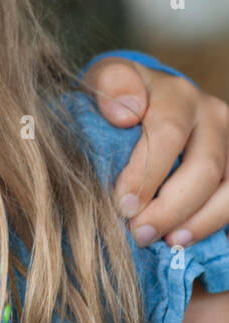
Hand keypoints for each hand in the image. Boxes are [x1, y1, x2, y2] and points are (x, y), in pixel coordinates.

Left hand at [83, 57, 228, 246]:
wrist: (144, 96)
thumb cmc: (118, 97)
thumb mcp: (105, 82)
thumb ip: (112, 87)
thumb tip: (123, 114)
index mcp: (175, 93)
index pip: (168, 134)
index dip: (145, 174)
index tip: (122, 204)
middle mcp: (210, 112)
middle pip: (203, 167)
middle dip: (170, 206)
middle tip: (138, 231)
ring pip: (227, 187)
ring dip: (196, 220)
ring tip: (164, 241)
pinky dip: (211, 222)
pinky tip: (183, 238)